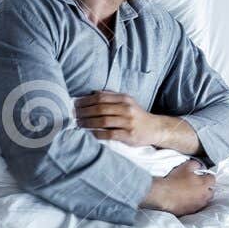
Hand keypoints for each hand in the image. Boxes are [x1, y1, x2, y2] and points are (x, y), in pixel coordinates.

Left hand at [75, 91, 197, 152]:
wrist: (154, 128)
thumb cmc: (136, 115)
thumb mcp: (126, 102)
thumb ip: (111, 97)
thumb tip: (92, 93)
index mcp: (124, 99)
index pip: (101, 97)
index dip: (86, 100)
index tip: (75, 103)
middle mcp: (126, 109)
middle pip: (100, 109)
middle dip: (84, 112)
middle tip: (74, 114)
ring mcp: (128, 122)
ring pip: (103, 121)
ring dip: (88, 122)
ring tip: (79, 124)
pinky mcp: (129, 135)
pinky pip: (109, 134)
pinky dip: (98, 133)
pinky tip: (90, 133)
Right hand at [141, 159, 215, 216]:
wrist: (163, 195)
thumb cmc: (175, 180)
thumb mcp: (185, 166)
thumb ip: (196, 164)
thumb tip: (199, 166)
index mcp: (205, 184)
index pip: (212, 179)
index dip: (207, 176)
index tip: (201, 175)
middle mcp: (204, 195)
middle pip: (211, 191)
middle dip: (206, 188)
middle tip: (198, 185)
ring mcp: (198, 205)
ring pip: (204, 200)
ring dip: (201, 196)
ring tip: (192, 193)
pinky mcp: (191, 211)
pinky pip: (196, 207)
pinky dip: (194, 203)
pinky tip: (187, 200)